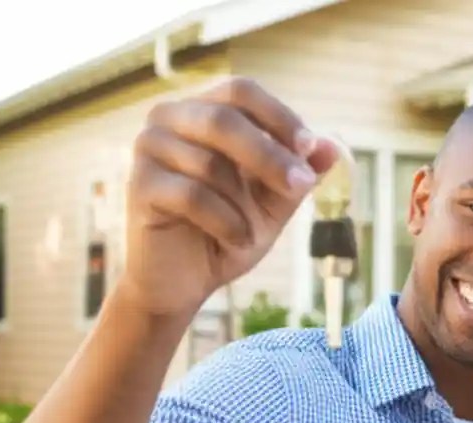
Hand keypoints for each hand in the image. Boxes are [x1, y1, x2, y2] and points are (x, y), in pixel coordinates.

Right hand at [119, 77, 338, 317]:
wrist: (183, 282)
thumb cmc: (228, 232)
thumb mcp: (274, 203)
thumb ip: (300, 174)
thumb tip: (334, 146)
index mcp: (202, 111)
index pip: (241, 91)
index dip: (278, 116)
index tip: (308, 147)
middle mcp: (168, 119)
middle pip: (225, 118)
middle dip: (270, 155)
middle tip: (300, 185)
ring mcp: (149, 150)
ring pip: (211, 163)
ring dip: (243, 204)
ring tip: (252, 232)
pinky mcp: (138, 186)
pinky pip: (193, 195)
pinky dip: (226, 222)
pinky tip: (237, 240)